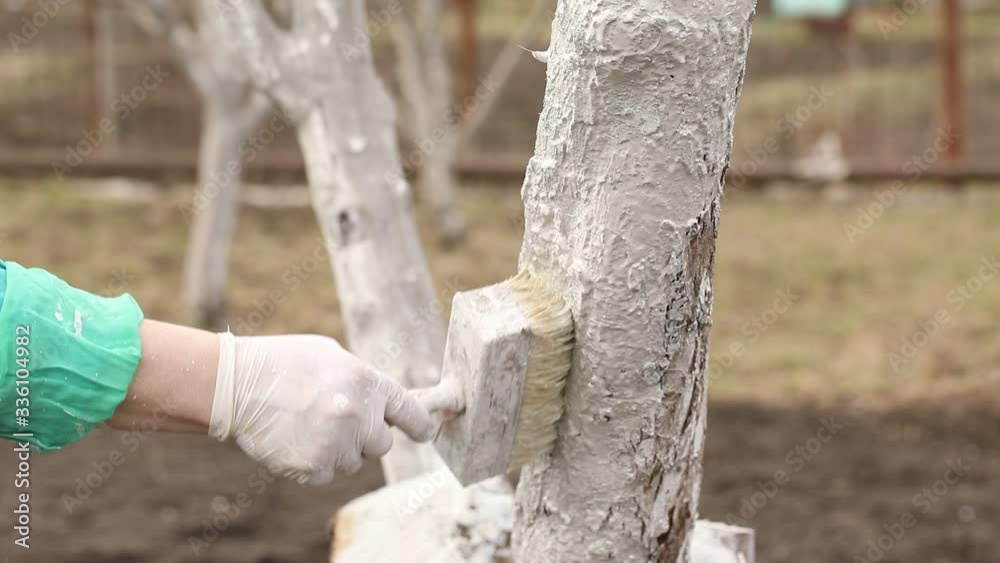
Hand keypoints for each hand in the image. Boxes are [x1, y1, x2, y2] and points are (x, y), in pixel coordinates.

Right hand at [210, 333, 433, 484]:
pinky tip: (294, 439)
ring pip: (352, 461)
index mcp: (367, 382)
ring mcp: (338, 443)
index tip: (425, 433)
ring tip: (305, 424)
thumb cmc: (283, 363)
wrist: (236, 384)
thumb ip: (363, 381)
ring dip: (336, 450)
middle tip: (333, 419)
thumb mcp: (332, 356)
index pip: (410, 412)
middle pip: (381, 444)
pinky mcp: (315, 466)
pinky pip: (327, 473)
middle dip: (363, 436)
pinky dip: (313, 463)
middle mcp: (360, 415)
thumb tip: (386, 402)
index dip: (420, 426)